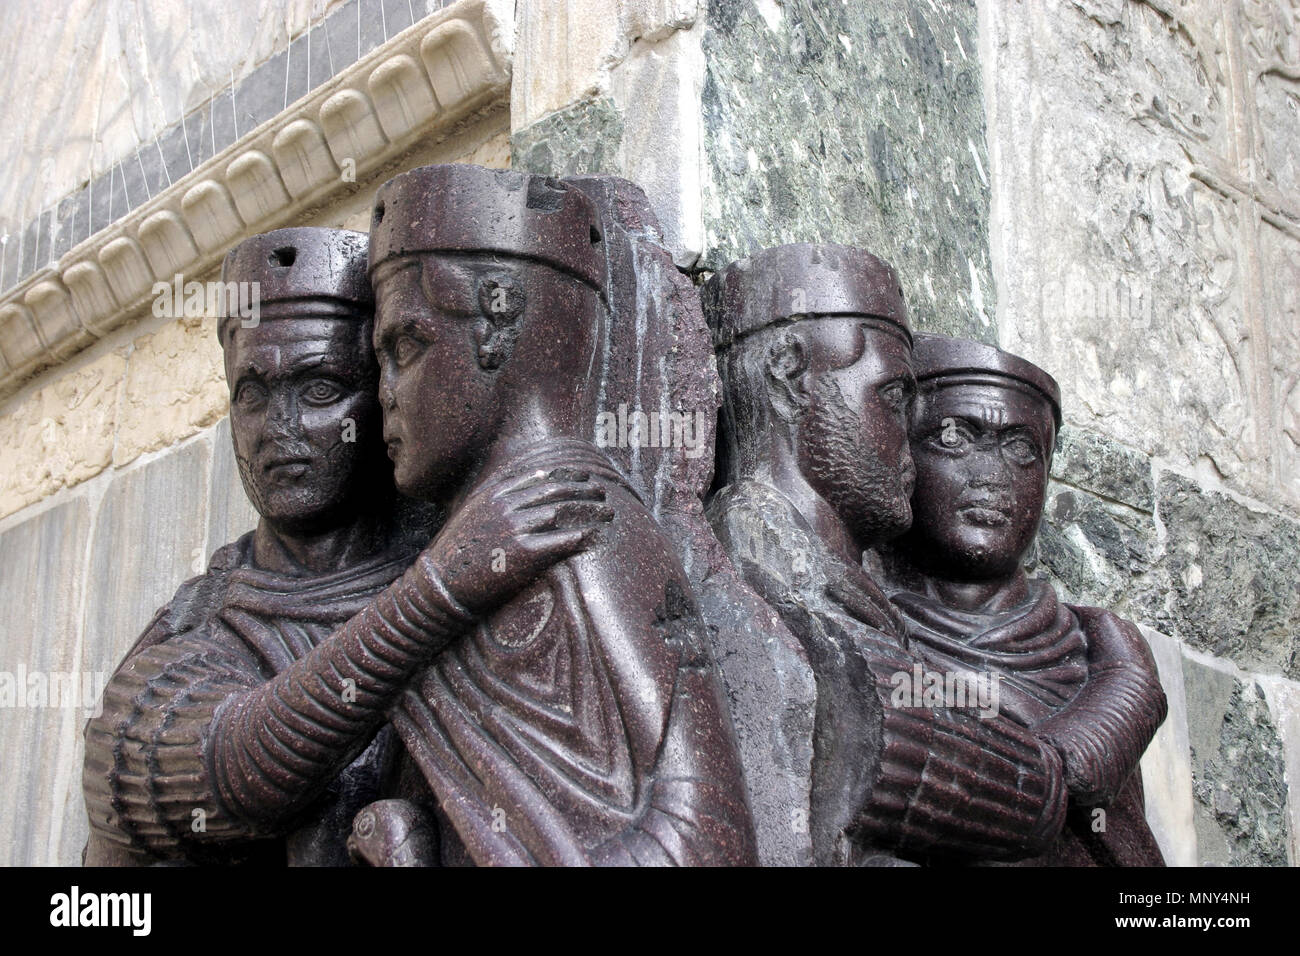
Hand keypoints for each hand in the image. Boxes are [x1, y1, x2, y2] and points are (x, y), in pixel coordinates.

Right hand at [428, 467, 615, 614]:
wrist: (441, 585)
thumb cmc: (456, 555)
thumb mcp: (472, 515)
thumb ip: (496, 501)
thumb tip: (523, 492)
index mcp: (494, 493)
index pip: (540, 476)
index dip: (567, 474)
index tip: (585, 475)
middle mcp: (506, 506)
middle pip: (556, 489)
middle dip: (584, 488)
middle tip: (603, 492)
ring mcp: (515, 528)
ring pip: (563, 511)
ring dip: (590, 510)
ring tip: (608, 513)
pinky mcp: (523, 553)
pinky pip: (561, 540)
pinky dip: (581, 536)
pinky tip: (595, 537)